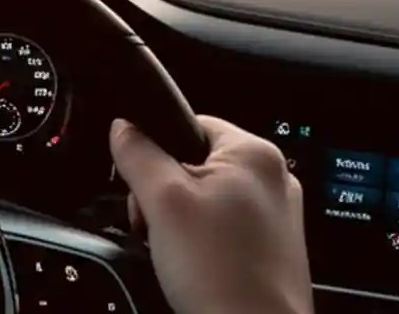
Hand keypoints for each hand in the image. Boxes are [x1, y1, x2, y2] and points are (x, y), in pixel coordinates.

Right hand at [110, 116, 311, 313]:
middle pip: (194, 162)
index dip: (155, 151)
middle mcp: (273, 179)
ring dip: (179, 219)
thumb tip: (123, 127)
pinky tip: (194, 264)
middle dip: (164, 192)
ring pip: (205, 198)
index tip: (143, 183)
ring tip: (177, 250)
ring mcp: (275, 216)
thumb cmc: (222, 275)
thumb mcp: (162, 202)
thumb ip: (138, 154)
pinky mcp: (269, 247)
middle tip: (157, 223)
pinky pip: (221, 227)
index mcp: (254, 154)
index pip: (189, 123)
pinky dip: (200, 241)